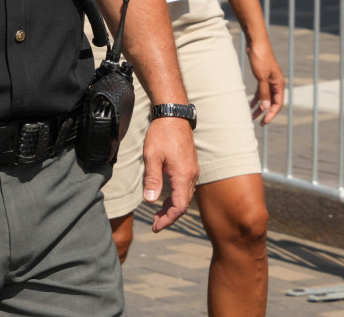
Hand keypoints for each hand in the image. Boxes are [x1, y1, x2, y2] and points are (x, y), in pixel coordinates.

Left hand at [140, 115, 198, 231]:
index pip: (179, 206)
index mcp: (183, 175)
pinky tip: (165, 197)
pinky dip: (176, 197)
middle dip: (169, 216)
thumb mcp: (152, 157)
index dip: (168, 219)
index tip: (155, 227)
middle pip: (184, 203)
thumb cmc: (162, 135)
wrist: (174, 116)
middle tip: (154, 224)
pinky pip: (186, 187)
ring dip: (173, 207)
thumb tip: (151, 201)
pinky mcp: (190, 165)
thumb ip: (152, 180)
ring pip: (186, 195)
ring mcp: (193, 169)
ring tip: (158, 213)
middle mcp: (191, 174)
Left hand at [246, 37, 284, 124]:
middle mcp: (276, 83)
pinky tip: (250, 104)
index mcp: (279, 83)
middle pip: (272, 102)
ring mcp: (269, 79)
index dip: (271, 114)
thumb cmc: (260, 58)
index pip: (278, 103)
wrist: (256, 43)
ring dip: (260, 107)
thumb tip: (266, 107)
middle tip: (258, 123)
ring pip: (266, 97)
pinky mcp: (263, 76)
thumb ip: (264, 92)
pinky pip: (261, 91)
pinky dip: (257, 98)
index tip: (264, 123)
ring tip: (252, 116)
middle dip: (265, 113)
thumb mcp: (261, 77)